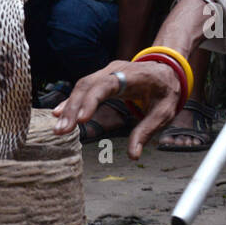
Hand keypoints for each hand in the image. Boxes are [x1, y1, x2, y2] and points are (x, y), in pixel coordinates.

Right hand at [53, 59, 181, 157]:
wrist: (166, 70)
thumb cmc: (165, 91)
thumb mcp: (164, 112)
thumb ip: (146, 131)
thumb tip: (133, 155)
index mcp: (133, 76)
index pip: (106, 85)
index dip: (91, 101)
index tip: (80, 120)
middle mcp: (116, 70)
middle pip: (87, 85)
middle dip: (72, 108)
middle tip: (62, 131)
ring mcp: (107, 72)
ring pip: (82, 86)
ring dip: (68, 107)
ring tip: (59, 129)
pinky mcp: (102, 78)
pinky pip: (84, 88)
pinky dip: (71, 101)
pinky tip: (59, 114)